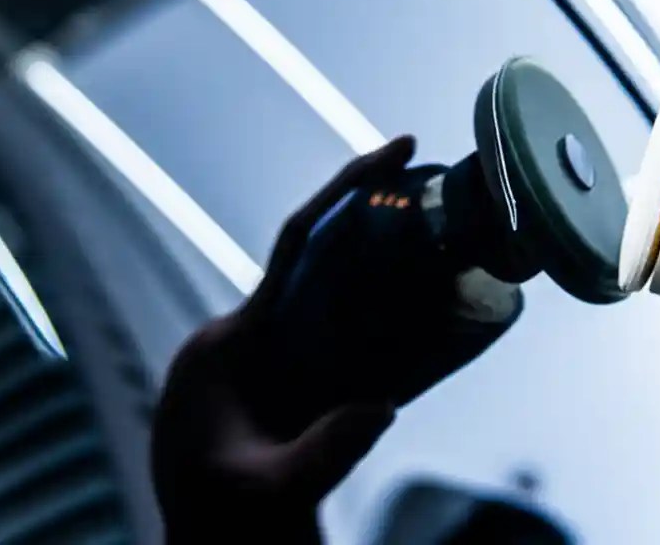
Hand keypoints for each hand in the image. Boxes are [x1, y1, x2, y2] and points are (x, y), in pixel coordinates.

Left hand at [150, 137, 416, 542]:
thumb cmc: (226, 532)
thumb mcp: (271, 496)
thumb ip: (321, 454)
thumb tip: (383, 407)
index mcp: (226, 343)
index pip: (292, 247)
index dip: (347, 193)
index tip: (399, 152)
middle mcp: (239, 337)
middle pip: (314, 257)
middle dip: (373, 218)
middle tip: (433, 187)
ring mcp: (259, 360)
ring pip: (325, 292)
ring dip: (376, 265)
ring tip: (433, 238)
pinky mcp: (278, 384)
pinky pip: (328, 330)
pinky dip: (368, 311)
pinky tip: (408, 305)